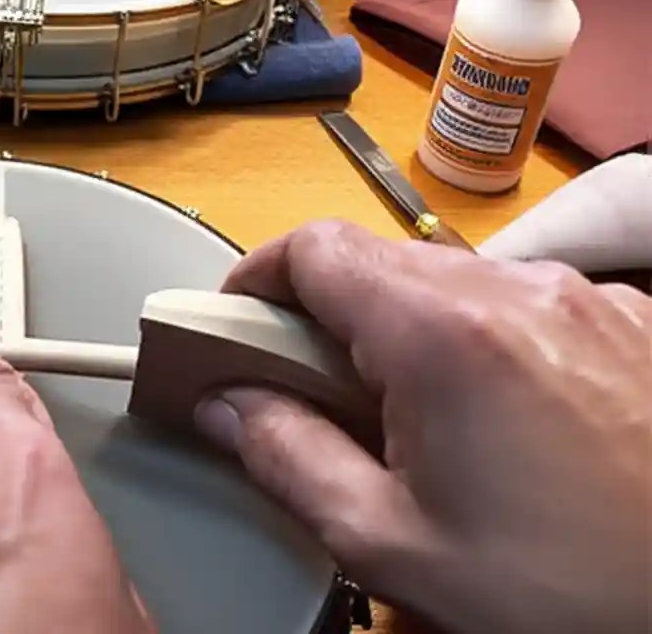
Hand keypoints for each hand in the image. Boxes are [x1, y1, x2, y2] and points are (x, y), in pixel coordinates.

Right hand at [194, 220, 651, 633]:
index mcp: (446, 332)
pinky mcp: (631, 324)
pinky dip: (477, 339)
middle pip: (381, 261)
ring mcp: (587, 300)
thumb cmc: (569, 590)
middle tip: (306, 390)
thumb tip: (227, 406)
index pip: (315, 249)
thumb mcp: (391, 542)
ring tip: (405, 419)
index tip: (234, 322)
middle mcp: (522, 290)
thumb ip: (286, 458)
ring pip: (453, 279)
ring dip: (403, 328)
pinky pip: (522, 303)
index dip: (256, 278)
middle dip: (326, 314)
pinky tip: (488, 420)